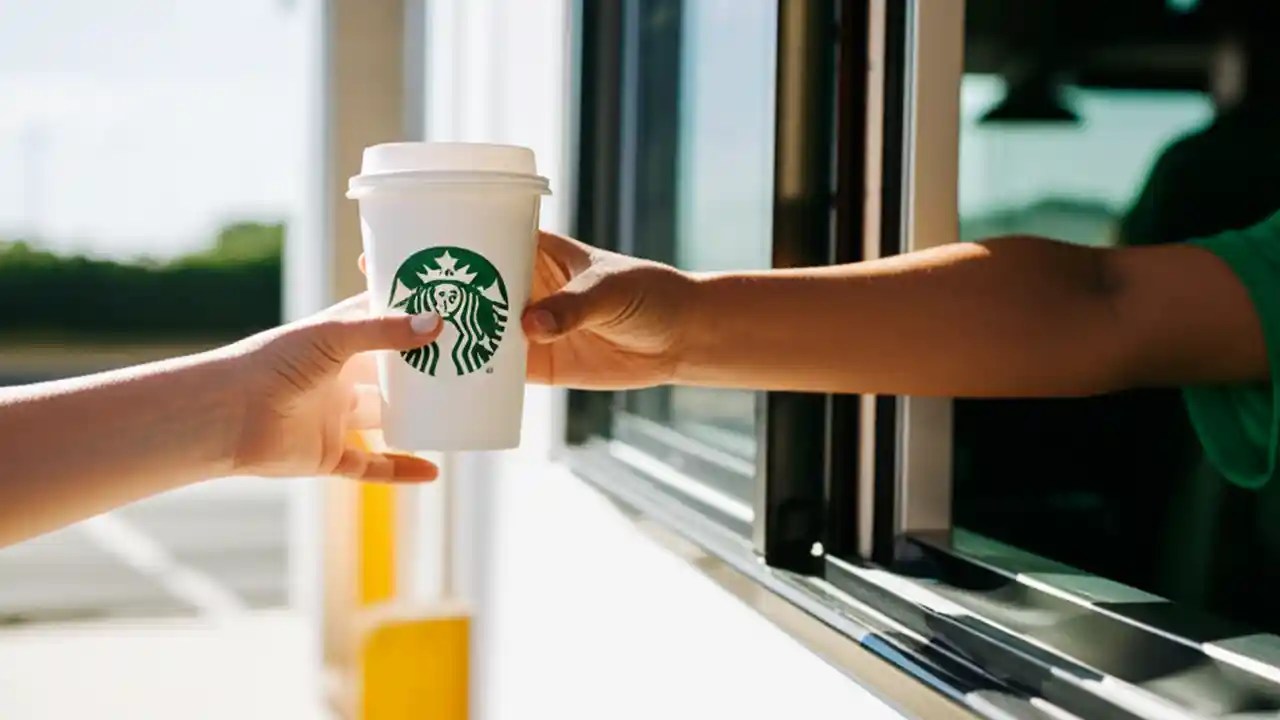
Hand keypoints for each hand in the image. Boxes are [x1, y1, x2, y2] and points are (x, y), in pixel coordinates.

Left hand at [228, 294, 442, 481]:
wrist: (227, 415)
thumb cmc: (272, 362)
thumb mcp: (333, 336)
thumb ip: (384, 331)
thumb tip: (436, 324)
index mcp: (338, 342)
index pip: (382, 321)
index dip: (412, 313)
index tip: (452, 306)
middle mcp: (339, 378)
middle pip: (391, 374)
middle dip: (425, 372)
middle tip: (471, 363)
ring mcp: (335, 417)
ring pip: (386, 419)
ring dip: (418, 420)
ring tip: (460, 416)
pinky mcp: (330, 455)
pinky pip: (372, 466)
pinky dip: (401, 470)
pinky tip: (433, 472)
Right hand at [360, 233, 692, 389]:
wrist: (681, 337)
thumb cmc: (648, 295)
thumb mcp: (608, 291)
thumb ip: (571, 308)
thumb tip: (527, 326)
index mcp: (534, 253)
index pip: (475, 239)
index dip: (434, 242)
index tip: (390, 246)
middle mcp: (522, 288)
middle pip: (461, 288)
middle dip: (421, 293)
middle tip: (371, 302)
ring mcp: (527, 327)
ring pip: (471, 331)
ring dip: (438, 339)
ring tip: (388, 348)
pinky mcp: (540, 364)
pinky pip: (495, 371)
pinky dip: (468, 379)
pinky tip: (433, 388)